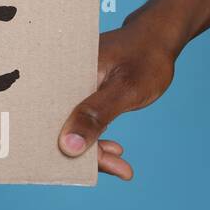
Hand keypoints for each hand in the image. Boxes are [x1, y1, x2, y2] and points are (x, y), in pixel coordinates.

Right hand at [57, 17, 177, 179]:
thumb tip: (68, 146)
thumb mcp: (125, 90)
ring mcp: (72, 87)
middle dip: (84, 153)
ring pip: (72, 124)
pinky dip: (98, 135)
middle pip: (59, 124)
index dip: (64, 146)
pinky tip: (115, 149)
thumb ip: (97, 115)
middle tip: (119, 169)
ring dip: (94, 148)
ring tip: (122, 166)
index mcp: (61, 75)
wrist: (157, 38)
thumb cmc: (144, 58)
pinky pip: (83, 118)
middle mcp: (60, 80)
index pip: (52, 117)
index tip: (90, 170)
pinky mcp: (82, 91)